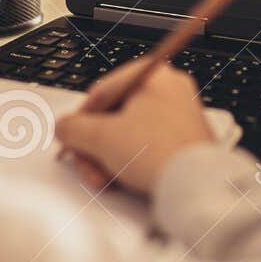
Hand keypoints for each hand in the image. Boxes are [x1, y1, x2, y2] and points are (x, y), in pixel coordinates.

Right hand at [55, 60, 213, 193]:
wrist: (196, 186)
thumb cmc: (160, 153)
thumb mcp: (101, 138)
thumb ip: (72, 128)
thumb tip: (64, 127)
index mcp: (154, 75)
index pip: (103, 90)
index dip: (81, 117)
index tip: (72, 135)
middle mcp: (171, 91)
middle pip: (115, 114)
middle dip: (95, 144)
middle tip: (86, 161)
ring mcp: (180, 116)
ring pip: (130, 133)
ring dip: (108, 157)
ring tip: (104, 176)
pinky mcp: (185, 141)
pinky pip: (148, 146)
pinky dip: (130, 161)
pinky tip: (122, 179)